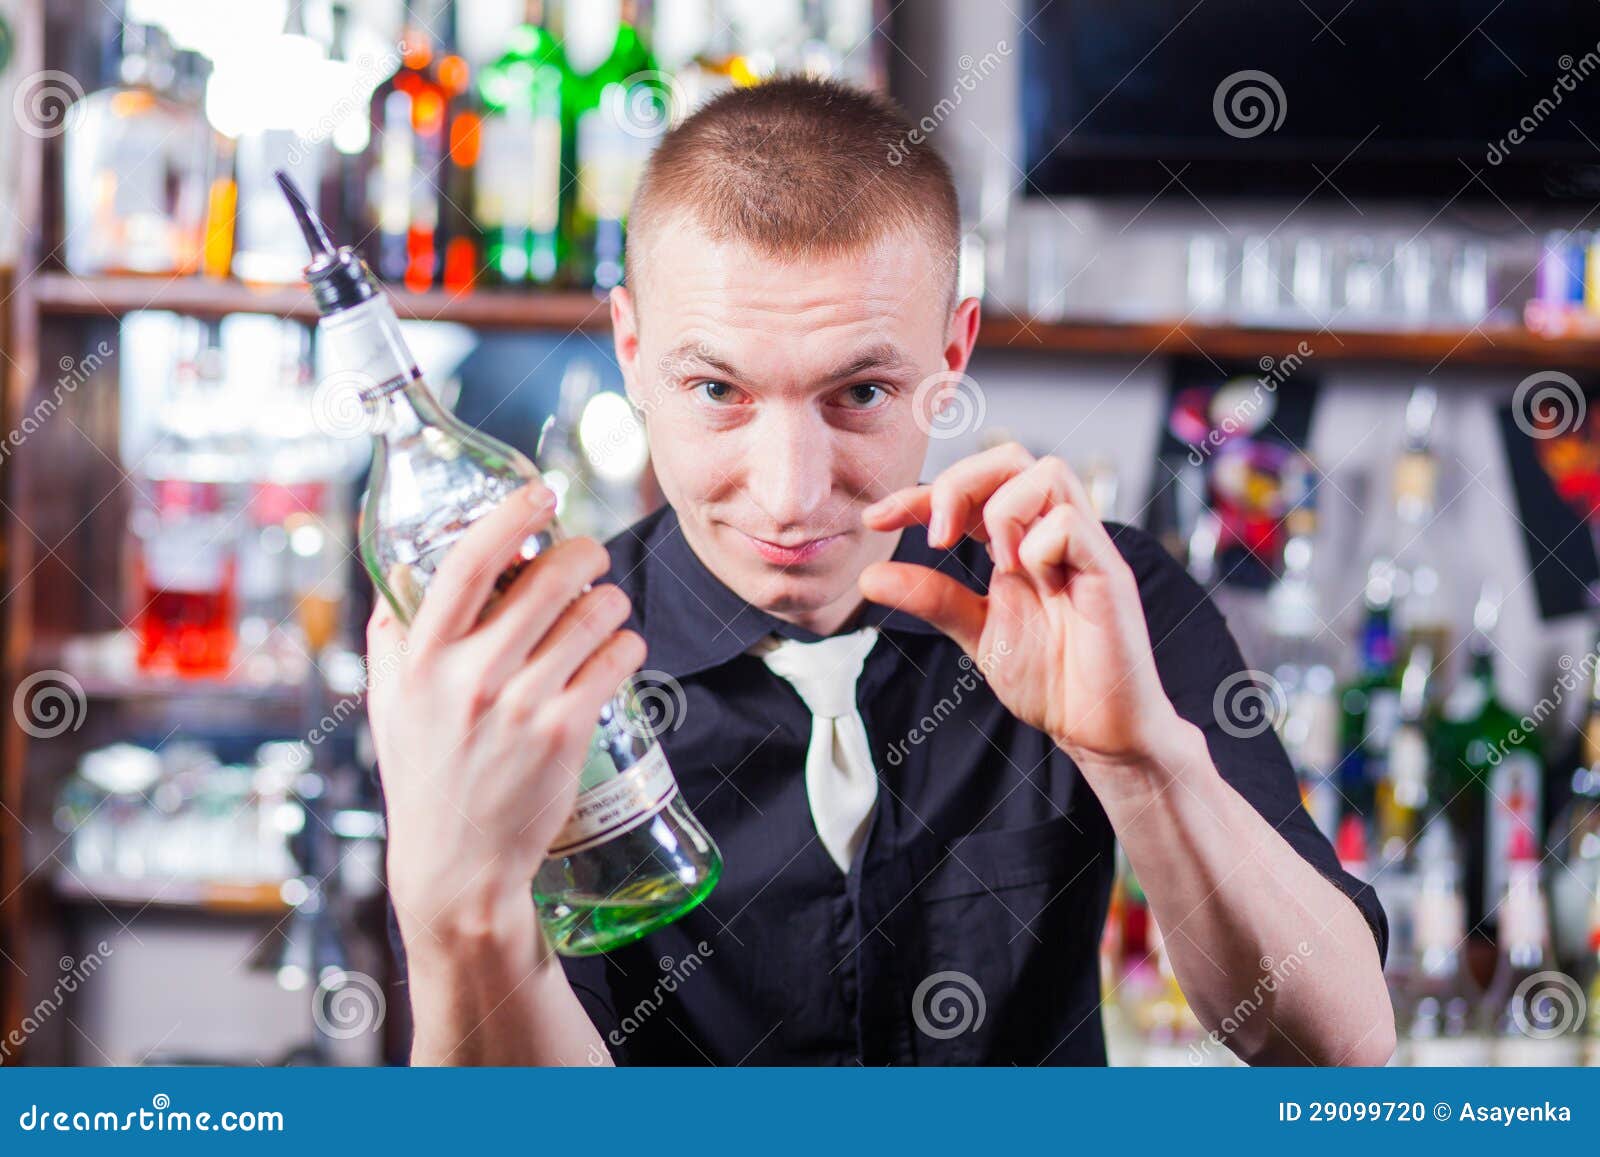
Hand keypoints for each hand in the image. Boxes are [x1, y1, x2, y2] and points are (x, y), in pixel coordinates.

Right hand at [366, 480, 646, 937]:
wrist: (457, 864)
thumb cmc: (424, 775)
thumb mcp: (388, 702)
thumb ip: (393, 634)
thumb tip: (398, 569)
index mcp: (421, 658)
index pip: (465, 563)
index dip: (509, 518)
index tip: (539, 494)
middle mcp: (469, 676)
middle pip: (548, 578)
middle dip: (582, 555)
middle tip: (588, 558)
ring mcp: (521, 704)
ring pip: (594, 614)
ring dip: (610, 602)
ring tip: (604, 609)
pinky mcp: (565, 732)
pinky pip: (617, 660)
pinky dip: (627, 645)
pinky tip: (619, 649)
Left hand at [859, 443, 1187, 772]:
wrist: (1096, 728)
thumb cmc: (1052, 678)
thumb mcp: (975, 632)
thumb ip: (931, 599)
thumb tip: (870, 578)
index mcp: (1020, 541)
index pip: (971, 489)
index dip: (920, 494)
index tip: (876, 519)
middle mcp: (1053, 533)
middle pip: (1011, 458)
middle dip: (960, 483)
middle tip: (937, 538)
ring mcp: (1085, 548)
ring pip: (1048, 472)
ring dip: (1003, 510)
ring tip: (994, 563)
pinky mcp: (1109, 573)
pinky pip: (1072, 523)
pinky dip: (1038, 544)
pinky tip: (1032, 581)